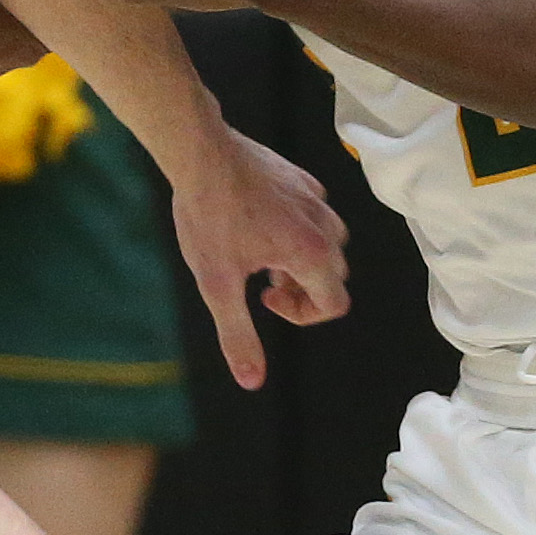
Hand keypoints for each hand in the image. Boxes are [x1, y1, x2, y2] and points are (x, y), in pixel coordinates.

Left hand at [173, 130, 348, 389]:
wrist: (201, 153)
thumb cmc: (208, 217)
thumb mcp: (217, 285)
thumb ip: (238, 336)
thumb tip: (251, 381)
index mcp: (313, 254)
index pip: (334, 304)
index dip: (301, 314)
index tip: (263, 298)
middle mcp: (325, 225)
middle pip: (333, 276)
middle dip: (301, 289)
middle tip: (258, 282)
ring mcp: (316, 198)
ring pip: (327, 244)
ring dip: (300, 260)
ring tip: (258, 254)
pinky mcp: (302, 179)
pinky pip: (313, 214)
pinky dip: (294, 229)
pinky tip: (256, 223)